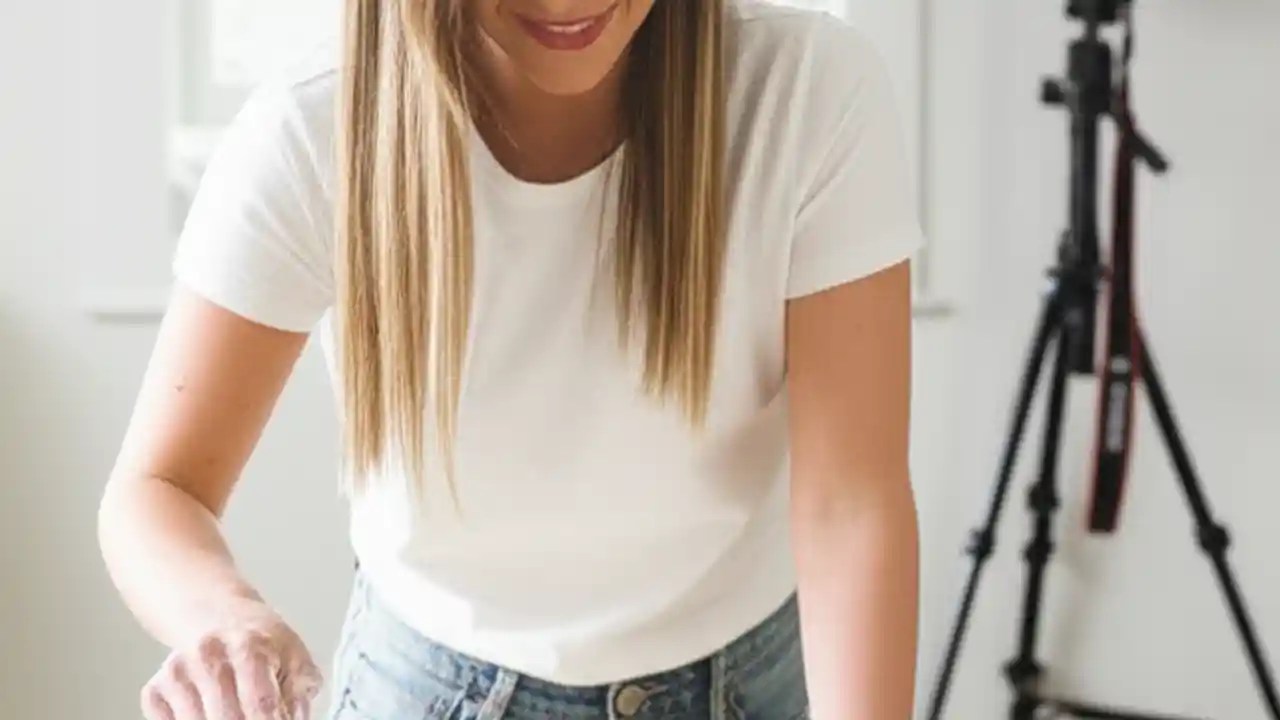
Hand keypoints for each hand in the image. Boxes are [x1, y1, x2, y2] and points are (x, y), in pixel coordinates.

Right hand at [140, 602, 321, 719]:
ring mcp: (177, 673)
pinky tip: (207, 712)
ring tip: (237, 711)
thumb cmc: (260, 642)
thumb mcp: (294, 657)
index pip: (260, 704)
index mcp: (249, 648)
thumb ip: (299, 694)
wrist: (217, 616)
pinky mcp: (154, 688)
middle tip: (256, 719)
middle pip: (227, 718)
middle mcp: (208, 657)